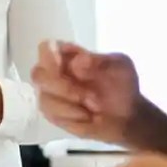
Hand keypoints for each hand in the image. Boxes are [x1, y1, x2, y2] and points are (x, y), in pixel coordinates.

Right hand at [29, 40, 147, 145]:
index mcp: (68, 55)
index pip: (46, 48)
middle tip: (88, 97)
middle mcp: (53, 72)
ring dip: (71, 105)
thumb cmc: (122, 86)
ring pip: (44, 98)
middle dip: (63, 87)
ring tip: (94, 108)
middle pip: (38, 75)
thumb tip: (78, 61)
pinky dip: (72, 117)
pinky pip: (51, 115)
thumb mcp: (120, 67)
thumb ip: (100, 61)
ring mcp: (50, 94)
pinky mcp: (52, 113)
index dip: (49, 56)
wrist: (128, 116)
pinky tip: (87, 117)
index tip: (62, 66)